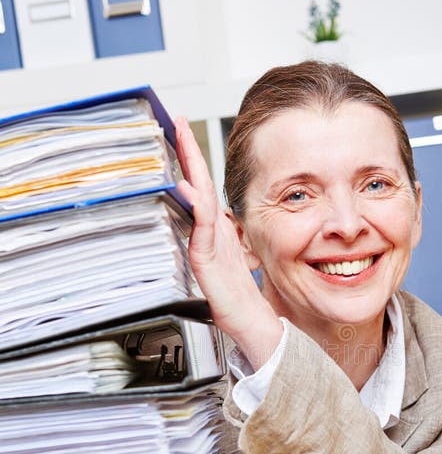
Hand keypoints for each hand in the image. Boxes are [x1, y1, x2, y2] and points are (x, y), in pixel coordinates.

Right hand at [175, 117, 282, 368]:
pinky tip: (193, 194)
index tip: (183, 127)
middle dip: (187, 154)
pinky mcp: (208, 268)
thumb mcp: (246, 253)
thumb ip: (234, 230)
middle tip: (175, 125)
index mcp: (221, 230)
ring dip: (189, 175)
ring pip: (196, 205)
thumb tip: (222, 205)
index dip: (195, 155)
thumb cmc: (249, 297)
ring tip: (180, 150)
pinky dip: (198, 213)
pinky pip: (203, 236)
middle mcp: (210, 236)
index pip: (207, 184)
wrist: (254, 328)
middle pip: (197, 187)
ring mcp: (206, 250)